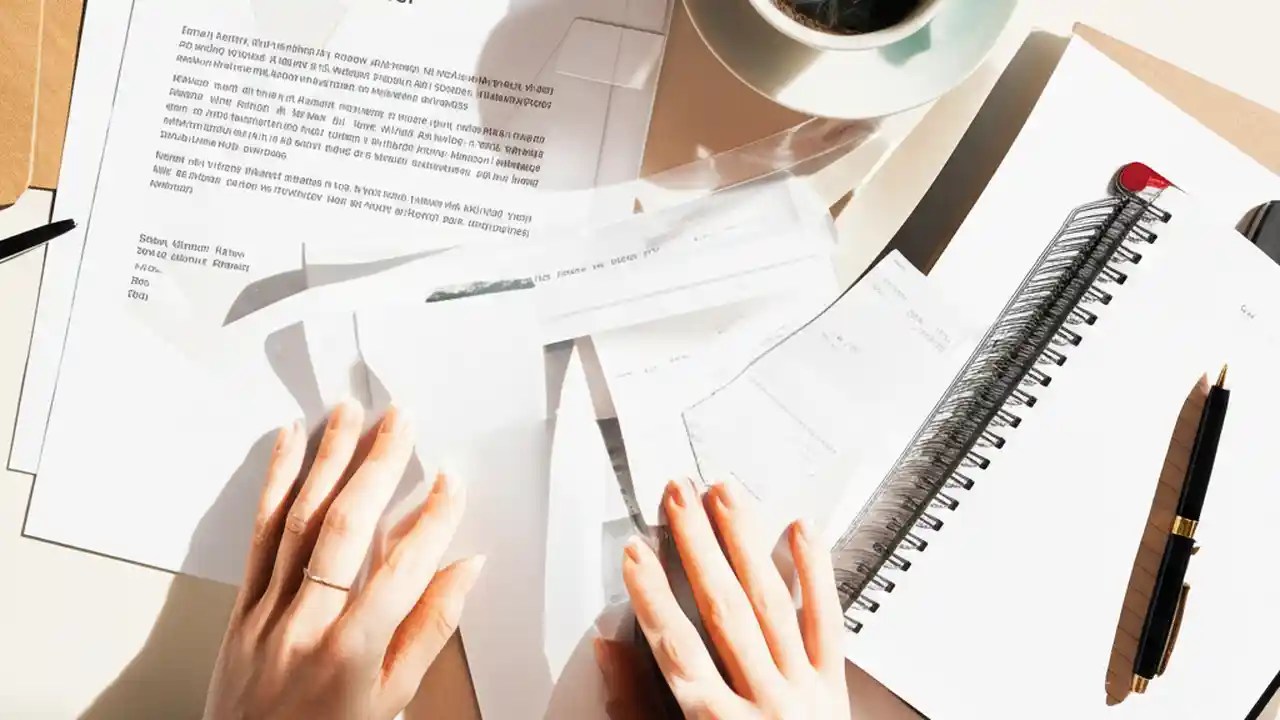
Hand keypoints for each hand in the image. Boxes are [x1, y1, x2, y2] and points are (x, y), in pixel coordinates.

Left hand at [204, 401, 484, 719]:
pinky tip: (289, 444)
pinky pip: (260, 535)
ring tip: (350, 415)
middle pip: (345, 527)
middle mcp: (306, 624)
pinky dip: (275, 484)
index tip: (452, 481)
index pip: (403, 567)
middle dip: (377, 465)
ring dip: (328, 459)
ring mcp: (267, 611)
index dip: (433, 518)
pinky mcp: (240, 606)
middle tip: (401, 420)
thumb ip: (429, 630)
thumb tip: (463, 568)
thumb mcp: (393, 699)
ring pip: (300, 520)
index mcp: (352, 651)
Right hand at [620, 480, 850, 719]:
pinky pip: (827, 623)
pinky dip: (814, 573)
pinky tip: (801, 532)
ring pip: (772, 605)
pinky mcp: (836, 688)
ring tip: (726, 498)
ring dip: (745, 544)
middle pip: (725, 613)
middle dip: (698, 549)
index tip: (637, 555)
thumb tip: (613, 651)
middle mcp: (764, 706)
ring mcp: (804, 694)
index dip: (653, 598)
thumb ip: (640, 707)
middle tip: (678, 499)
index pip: (678, 651)